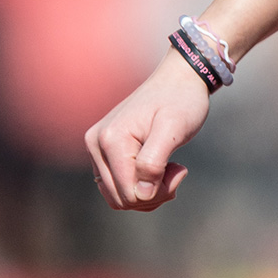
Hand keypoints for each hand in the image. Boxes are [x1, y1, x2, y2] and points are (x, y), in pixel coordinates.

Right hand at [85, 50, 211, 210]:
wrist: (179, 79)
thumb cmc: (181, 100)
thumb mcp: (174, 129)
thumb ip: (154, 162)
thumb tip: (140, 195)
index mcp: (110, 140)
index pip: (129, 193)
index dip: (159, 191)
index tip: (181, 169)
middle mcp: (96, 144)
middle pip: (121, 198)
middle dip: (154, 193)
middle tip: (177, 171)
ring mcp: (97, 148)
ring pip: (118, 196)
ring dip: (148, 191)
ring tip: (169, 168)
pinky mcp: (104, 151)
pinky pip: (118, 185)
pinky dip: (141, 185)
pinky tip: (160, 167)